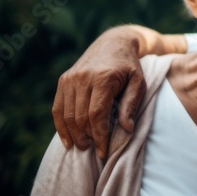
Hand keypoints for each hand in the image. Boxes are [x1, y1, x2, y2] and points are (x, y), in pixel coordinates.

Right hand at [52, 25, 146, 159]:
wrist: (113, 43)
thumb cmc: (129, 66)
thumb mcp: (138, 82)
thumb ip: (131, 104)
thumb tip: (126, 128)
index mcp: (103, 78)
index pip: (97, 114)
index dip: (99, 136)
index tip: (103, 151)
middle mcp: (83, 78)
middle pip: (80, 117)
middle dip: (87, 138)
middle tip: (94, 151)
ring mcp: (70, 79)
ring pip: (67, 115)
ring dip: (74, 135)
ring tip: (83, 147)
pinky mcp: (63, 80)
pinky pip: (58, 108)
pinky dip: (61, 126)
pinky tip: (67, 139)